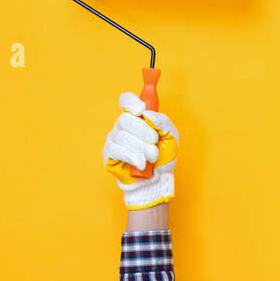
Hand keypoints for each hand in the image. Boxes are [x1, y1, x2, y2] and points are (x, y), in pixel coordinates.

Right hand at [103, 92, 177, 209]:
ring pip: (122, 136)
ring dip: (141, 147)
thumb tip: (148, 114)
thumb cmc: (163, 156)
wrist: (157, 180)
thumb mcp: (171, 135)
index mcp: (137, 117)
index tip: (142, 110)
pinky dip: (132, 156)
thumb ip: (163, 121)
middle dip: (143, 131)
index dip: (131, 102)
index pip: (126, 100)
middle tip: (154, 141)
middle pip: (125, 119)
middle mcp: (122, 126)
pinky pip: (117, 150)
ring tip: (152, 156)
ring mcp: (113, 139)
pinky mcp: (109, 154)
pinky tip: (141, 163)